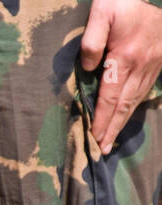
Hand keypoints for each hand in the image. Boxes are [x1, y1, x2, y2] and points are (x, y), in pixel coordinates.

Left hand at [82, 0, 161, 152]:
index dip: (101, 120)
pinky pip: (145, 89)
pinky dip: (134, 106)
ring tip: (111, 140)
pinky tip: (126, 117)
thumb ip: (92, 41)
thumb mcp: (102, 13)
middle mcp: (141, 65)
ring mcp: (152, 63)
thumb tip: (88, 67)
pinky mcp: (158, 60)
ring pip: (136, 99)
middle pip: (124, 105)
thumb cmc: (123, 1)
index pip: (110, 97)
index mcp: (124, 58)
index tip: (93, 138)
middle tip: (102, 150)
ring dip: (123, 122)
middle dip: (112, 129)